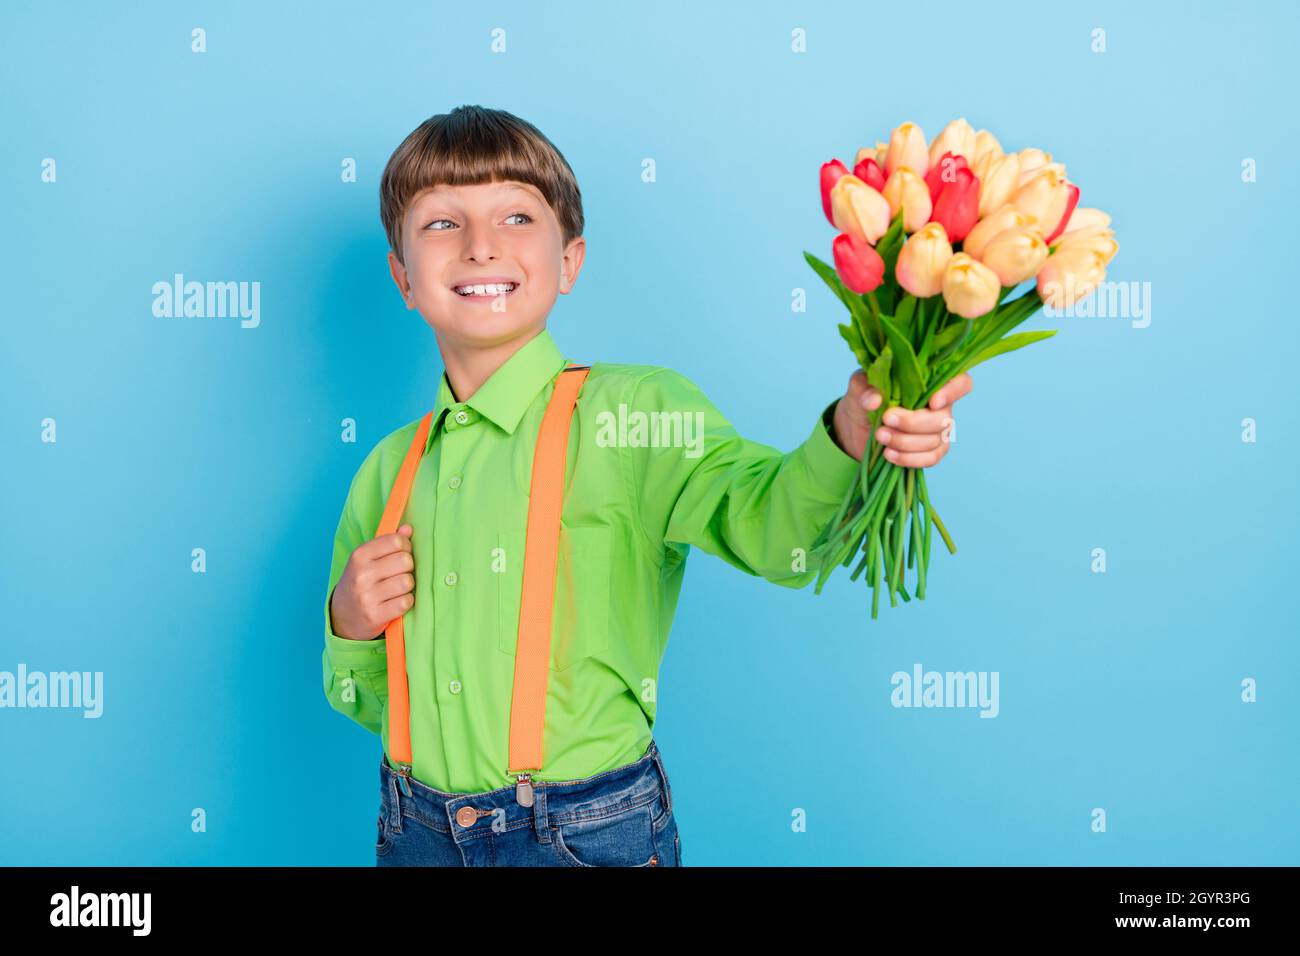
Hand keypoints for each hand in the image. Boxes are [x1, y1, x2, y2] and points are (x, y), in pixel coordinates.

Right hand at [329, 524, 415, 639]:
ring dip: (408, 586)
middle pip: (405, 561)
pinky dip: (406, 601)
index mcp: (359, 556)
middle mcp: (361, 575)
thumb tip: (408, 529)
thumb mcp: (367, 560)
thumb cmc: (360, 582)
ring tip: (397, 588)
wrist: (341, 615)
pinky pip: (405, 602)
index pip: (396, 541)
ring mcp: (367, 596)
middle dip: (408, 567)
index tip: (401, 553)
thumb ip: (388, 542)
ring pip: (407, 582)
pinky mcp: (374, 616)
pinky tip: (396, 601)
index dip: (405, 547)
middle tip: (400, 573)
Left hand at [831, 370, 972, 465]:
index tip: (932, 402)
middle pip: (943, 418)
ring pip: (934, 440)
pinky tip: (889, 454)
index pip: (961, 383)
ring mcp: (938, 431)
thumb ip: (865, 388)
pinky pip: (931, 459)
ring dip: (905, 441)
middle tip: (886, 419)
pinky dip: (909, 459)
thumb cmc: (864, 397)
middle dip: (913, 422)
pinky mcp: (930, 451)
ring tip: (880, 436)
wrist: (855, 425)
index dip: (953, 392)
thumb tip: (874, 399)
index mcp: (931, 383)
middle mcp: (941, 406)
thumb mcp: (859, 386)